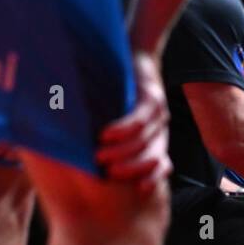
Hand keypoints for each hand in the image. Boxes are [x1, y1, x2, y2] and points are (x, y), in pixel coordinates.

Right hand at [96, 51, 171, 196]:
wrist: (136, 54)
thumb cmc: (120, 92)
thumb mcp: (120, 119)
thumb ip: (110, 140)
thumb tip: (81, 161)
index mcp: (157, 138)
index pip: (162, 166)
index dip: (152, 179)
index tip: (137, 190)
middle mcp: (162, 128)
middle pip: (151, 158)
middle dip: (129, 169)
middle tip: (104, 171)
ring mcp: (159, 113)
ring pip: (142, 142)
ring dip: (121, 152)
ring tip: (99, 154)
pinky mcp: (152, 97)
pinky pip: (139, 120)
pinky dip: (122, 130)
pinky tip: (106, 134)